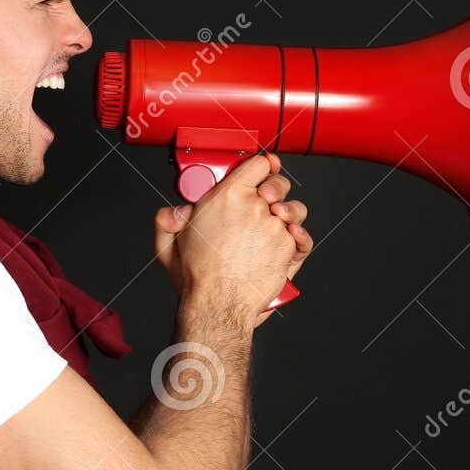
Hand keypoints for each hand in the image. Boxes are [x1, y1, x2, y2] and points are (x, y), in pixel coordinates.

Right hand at [153, 153, 313, 327]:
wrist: (218, 305)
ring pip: (293, 210)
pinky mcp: (287, 248)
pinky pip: (302, 236)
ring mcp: (274, 227)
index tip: (263, 167)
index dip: (261, 165)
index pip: (255, 164)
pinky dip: (300, 235)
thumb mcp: (169, 245)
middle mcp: (254, 207)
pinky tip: (291, 235)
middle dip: (275, 188)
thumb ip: (167, 221)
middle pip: (277, 184)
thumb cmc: (199, 278)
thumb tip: (175, 212)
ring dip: (289, 212)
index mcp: (226, 197)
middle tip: (266, 199)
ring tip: (277, 220)